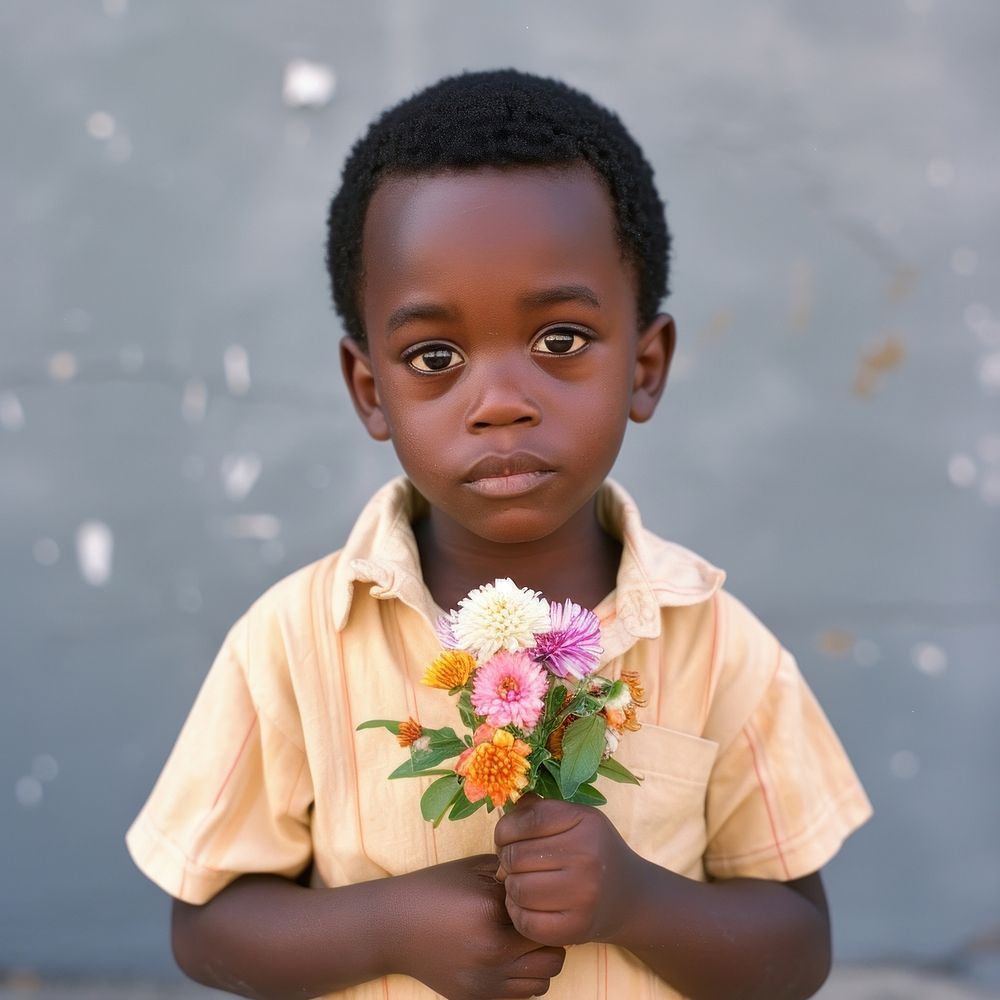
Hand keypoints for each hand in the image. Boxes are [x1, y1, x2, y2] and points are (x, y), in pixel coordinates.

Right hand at [390, 854, 565, 998]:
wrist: (393, 926)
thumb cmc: (435, 889)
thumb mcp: (475, 868)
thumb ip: (513, 874)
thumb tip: (545, 879)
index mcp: (491, 913)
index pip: (547, 916)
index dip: (547, 906)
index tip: (539, 899)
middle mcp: (492, 952)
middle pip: (553, 955)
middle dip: (549, 938)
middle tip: (533, 922)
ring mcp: (484, 981)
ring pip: (543, 981)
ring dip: (539, 962)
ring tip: (521, 942)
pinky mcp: (476, 998)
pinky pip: (521, 996)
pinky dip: (523, 979)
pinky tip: (507, 958)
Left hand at [494, 796, 642, 946]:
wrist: (630, 897)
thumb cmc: (593, 851)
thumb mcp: (576, 818)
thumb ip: (539, 809)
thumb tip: (505, 810)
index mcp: (586, 822)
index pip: (527, 820)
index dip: (506, 829)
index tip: (506, 837)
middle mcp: (588, 858)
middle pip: (516, 856)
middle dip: (507, 859)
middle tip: (515, 863)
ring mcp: (583, 896)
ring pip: (516, 889)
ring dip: (511, 885)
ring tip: (524, 881)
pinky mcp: (576, 928)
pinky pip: (524, 921)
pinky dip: (517, 912)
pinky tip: (528, 903)